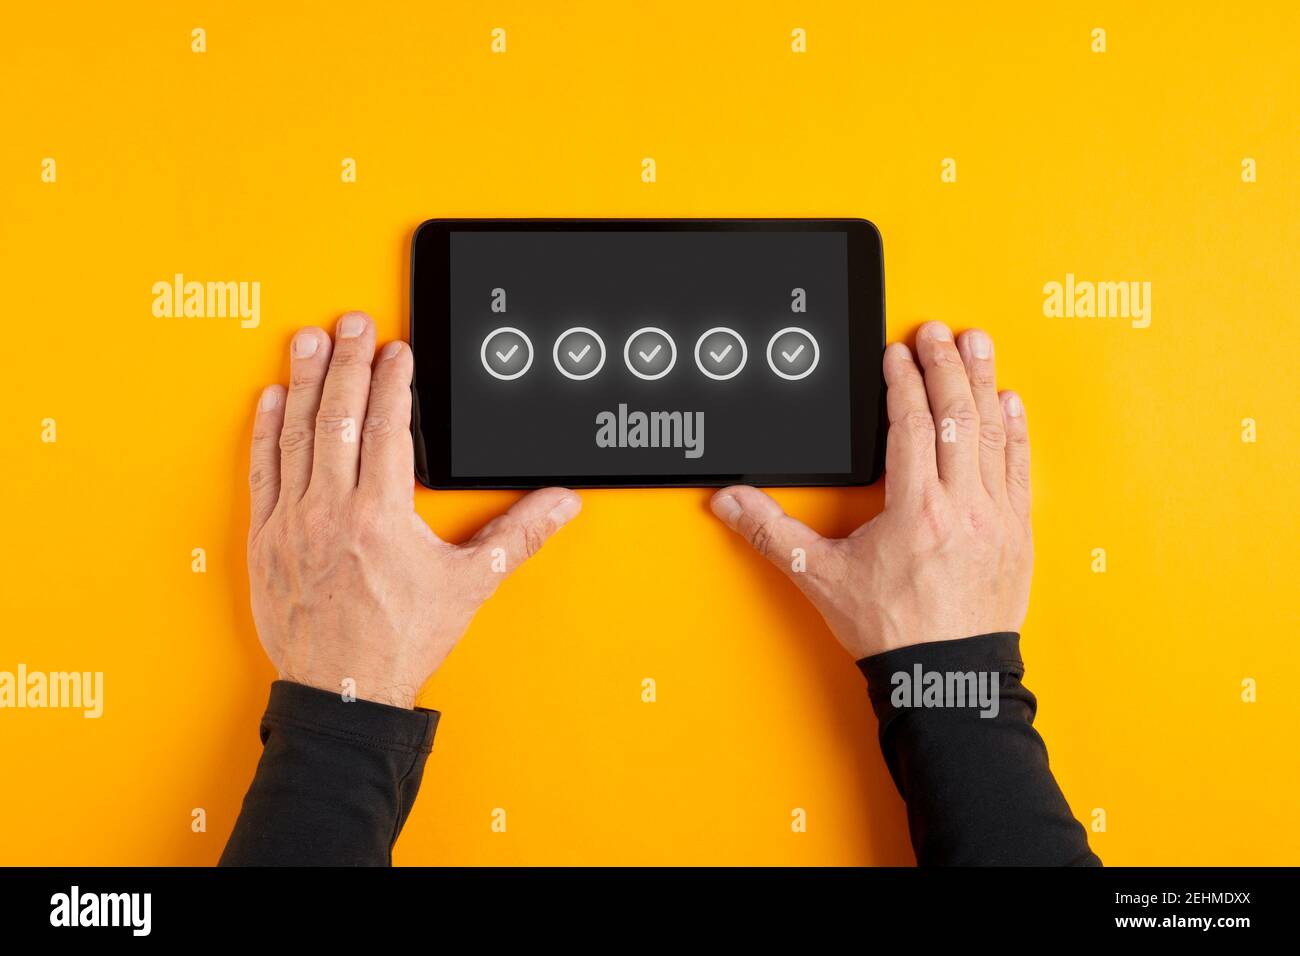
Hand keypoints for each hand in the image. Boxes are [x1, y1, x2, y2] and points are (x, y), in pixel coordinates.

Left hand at [246, 312, 580, 707]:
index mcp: (381, 516)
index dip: (395, 382)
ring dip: (305, 382)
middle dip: (349, 363)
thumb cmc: (400, 641)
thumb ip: (517, 535)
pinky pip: (263, 471)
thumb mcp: (468, 585)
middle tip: (353, 322)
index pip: (388, 427)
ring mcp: (292, 522)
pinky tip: (272, 398)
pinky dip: (266, 430)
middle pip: (339, 416)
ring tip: (311, 341)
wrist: (343, 692)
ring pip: (296, 434)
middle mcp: (331, 511)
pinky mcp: (266, 539)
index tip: (400, 351)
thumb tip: (561, 504)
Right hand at [710, 322, 1031, 659]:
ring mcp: (997, 518)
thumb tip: (728, 502)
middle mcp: (963, 506)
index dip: (903, 382)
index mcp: (915, 510)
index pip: (912, 425)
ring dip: (984, 384)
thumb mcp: (820, 577)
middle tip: (937, 331)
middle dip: (946, 366)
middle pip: (958, 416)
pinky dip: (1015, 432)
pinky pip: (1021, 469)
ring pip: (994, 435)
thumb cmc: (890, 630)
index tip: (896, 354)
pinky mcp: (1018, 534)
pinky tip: (1010, 405)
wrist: (946, 678)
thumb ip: (772, 532)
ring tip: (978, 345)